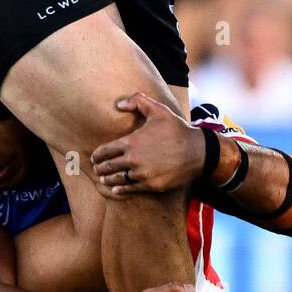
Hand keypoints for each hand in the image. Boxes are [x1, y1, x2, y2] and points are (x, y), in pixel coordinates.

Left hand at [91, 93, 207, 195]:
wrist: (198, 152)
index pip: (106, 150)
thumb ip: (137, 101)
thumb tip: (118, 104)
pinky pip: (131, 188)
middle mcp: (134, 159)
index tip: (94, 157)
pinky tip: (115, 189)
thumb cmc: (177, 129)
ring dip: (107, 179)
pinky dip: (121, 189)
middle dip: (100, 168)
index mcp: (132, 142)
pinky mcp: (151, 185)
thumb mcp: (158, 110)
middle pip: (109, 166)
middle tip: (96, 169)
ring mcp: (142, 174)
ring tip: (102, 180)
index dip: (97, 155)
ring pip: (118, 179)